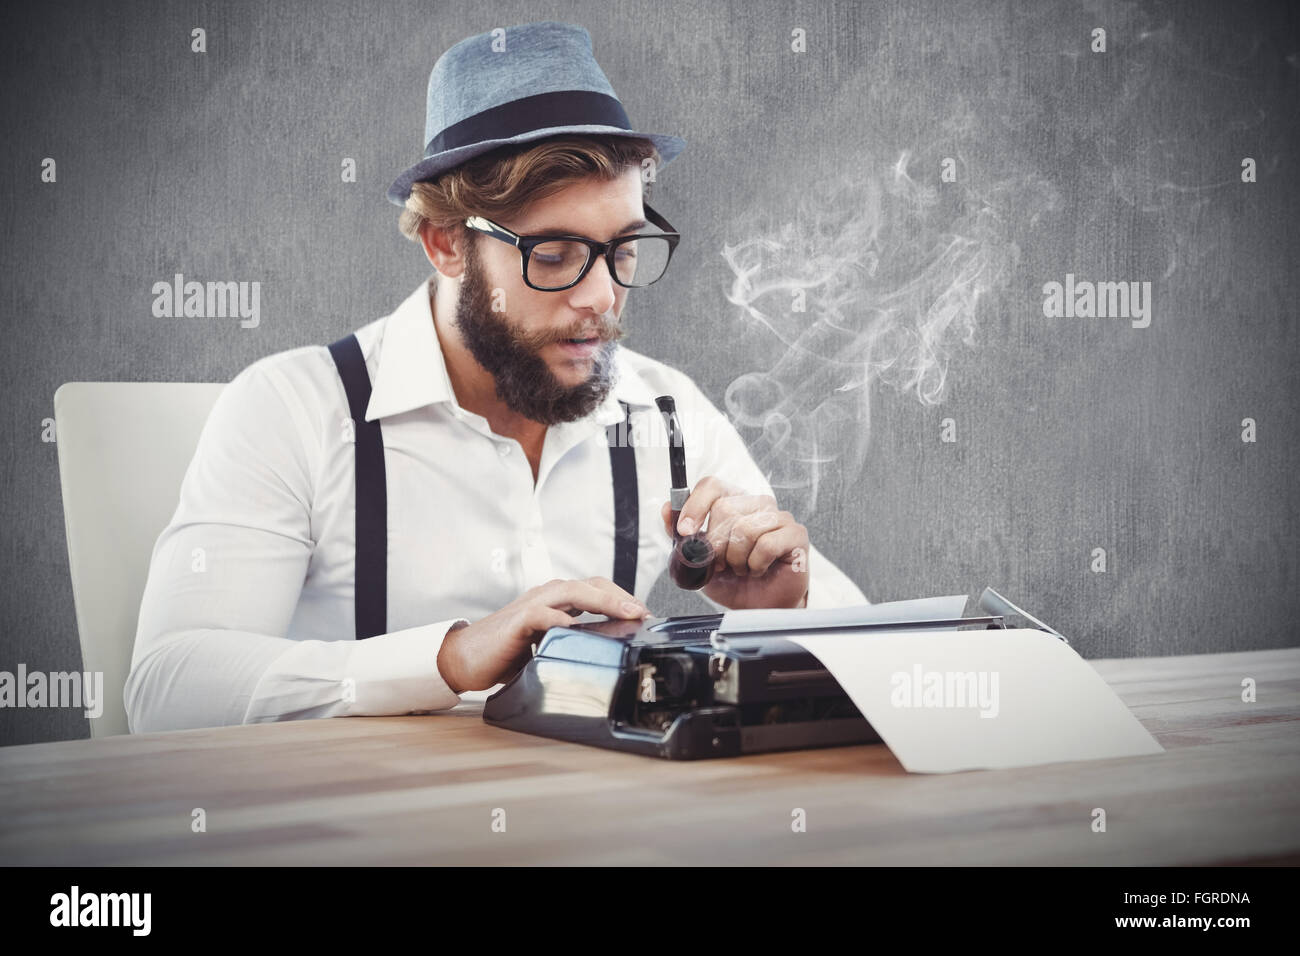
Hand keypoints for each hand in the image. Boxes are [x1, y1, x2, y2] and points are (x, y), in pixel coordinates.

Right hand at [437, 577, 649, 692]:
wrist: (465, 659)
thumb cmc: (506, 653)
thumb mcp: (548, 646)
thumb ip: (572, 641)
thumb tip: (606, 651)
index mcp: (556, 601)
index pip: (596, 589)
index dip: (622, 598)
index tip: (645, 615)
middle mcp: (546, 597)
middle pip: (590, 584)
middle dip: (620, 596)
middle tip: (643, 613)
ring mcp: (532, 605)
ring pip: (571, 591)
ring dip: (601, 600)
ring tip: (625, 612)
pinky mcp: (517, 621)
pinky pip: (540, 615)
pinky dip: (558, 619)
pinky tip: (572, 626)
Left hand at [660, 475, 809, 609]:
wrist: (759, 608)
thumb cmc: (734, 582)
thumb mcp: (698, 561)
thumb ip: (681, 535)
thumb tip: (666, 508)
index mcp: (734, 503)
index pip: (712, 485)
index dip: (695, 505)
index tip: (686, 531)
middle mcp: (757, 504)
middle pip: (725, 508)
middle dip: (717, 546)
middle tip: (723, 563)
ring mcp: (779, 517)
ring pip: (745, 528)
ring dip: (737, 559)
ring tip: (742, 568)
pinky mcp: (796, 534)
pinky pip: (767, 544)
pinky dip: (756, 564)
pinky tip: (758, 570)